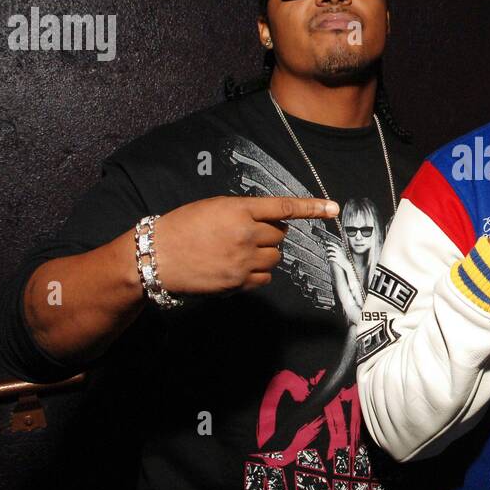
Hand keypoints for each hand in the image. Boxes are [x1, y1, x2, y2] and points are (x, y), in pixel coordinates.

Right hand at [151, 195, 336, 294]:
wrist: (156, 257)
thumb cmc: (181, 228)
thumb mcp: (213, 208)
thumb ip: (242, 212)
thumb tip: (267, 222)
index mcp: (239, 210)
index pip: (283, 207)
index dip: (311, 207)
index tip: (332, 207)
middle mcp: (246, 234)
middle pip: (280, 235)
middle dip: (269, 234)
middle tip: (245, 235)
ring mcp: (244, 260)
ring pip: (275, 257)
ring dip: (263, 254)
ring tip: (236, 252)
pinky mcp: (239, 282)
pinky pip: (264, 278)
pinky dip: (257, 273)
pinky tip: (236, 268)